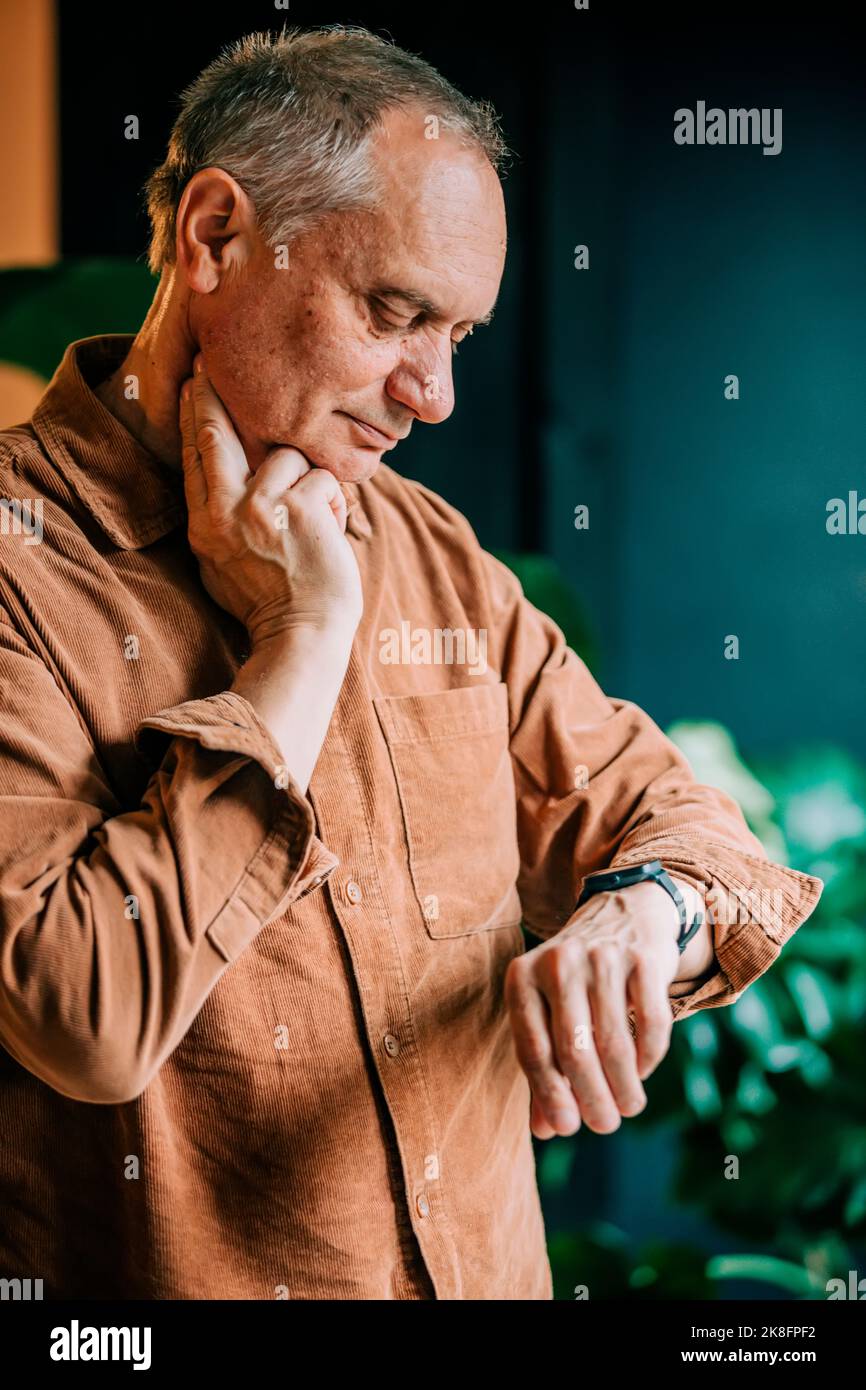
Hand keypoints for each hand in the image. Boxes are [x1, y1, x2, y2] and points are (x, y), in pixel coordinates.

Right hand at [179, 354, 362, 646]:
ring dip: (309, 482)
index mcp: (204, 526)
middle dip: (215, 396)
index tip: (194, 382)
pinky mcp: (299, 510)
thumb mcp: (224, 563)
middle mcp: (225, 513)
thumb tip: (221, 477)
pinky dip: (333, 500)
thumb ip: (221, 518)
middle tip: (212, 363)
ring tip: (313, 520)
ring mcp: (260, 510)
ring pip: (288, 456)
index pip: (195, 457)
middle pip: (217, 435)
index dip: (193, 415)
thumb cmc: (272, 604)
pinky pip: (321, 477)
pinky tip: (330, 529)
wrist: (302, 637)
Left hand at [504, 879, 691, 1138]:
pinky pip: (652, 1023)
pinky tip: (643, 1072)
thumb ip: (544, 1065)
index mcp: (522, 977)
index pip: (532, 1048)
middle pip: (574, 1050)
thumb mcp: (548, 1009)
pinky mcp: (644, 959)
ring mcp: (602, 958)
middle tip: (605, 1125)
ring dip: (624, 1086)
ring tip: (629, 1107)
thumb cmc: (576, 978)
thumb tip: (546, 1129)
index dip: (549, 1095)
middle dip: (592, 1098)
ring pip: (614, 1043)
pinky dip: (649, 1058)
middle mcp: (558, 963)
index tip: (567, 1129)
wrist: (622, 912)